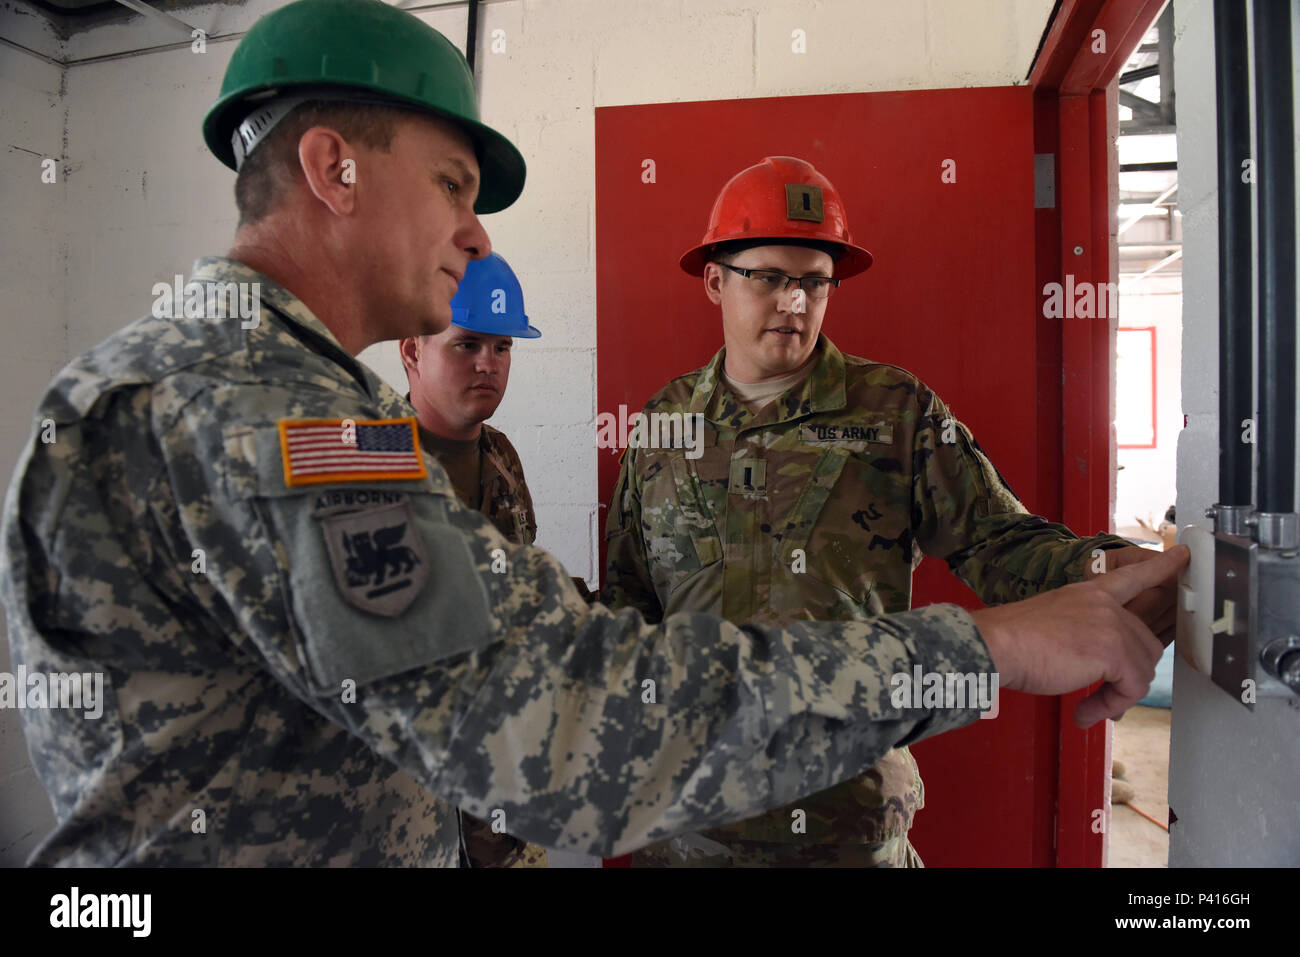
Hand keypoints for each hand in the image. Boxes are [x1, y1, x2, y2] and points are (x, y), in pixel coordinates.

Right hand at [971, 545, 1188, 727]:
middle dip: (1130, 675)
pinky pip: (1130, 689)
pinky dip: (1110, 706)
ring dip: (1118, 695)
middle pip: (1146, 643)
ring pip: (1143, 669)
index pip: (1132, 576)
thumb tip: (1096, 669)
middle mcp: (1105, 604)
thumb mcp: (1054, 623)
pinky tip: (1084, 713)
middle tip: (1103, 697)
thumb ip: (1082, 635)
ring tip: (1088, 707)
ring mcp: (1111, 625)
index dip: (1161, 567)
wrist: (996, 645)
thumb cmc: (1011, 640)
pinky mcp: (1112, 652)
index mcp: (1089, 593)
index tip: (1182, 555)